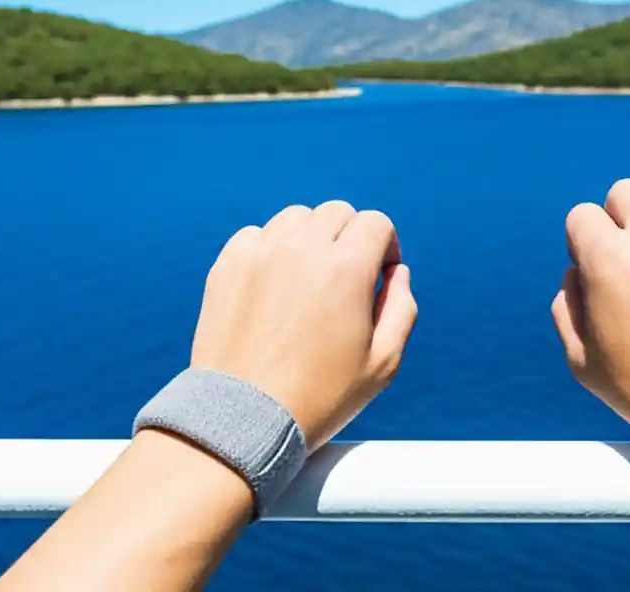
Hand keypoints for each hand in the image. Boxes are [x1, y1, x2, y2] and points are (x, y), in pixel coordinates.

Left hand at [191, 201, 416, 449]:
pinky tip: (274, 286)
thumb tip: (397, 271)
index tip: (379, 273)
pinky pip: (256, 235)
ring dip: (310, 238)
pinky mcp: (227, 265)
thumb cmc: (319, 397)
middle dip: (350, 238)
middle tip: (346, 278)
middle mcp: (302, 248)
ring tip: (308, 279)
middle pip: (337, 213)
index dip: (386, 246)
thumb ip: (401, 308)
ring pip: (296, 218)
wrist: (243, 417)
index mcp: (346, 268)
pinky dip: (271, 250)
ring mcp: (260, 253)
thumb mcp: (382, 363)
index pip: (375, 223)